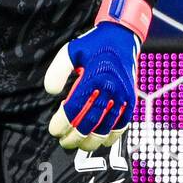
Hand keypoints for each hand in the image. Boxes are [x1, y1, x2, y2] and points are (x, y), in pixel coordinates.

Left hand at [44, 0, 150, 150]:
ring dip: (92, 140)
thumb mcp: (70, 51)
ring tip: (80, 144)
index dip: (63, 123)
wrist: (122, 37)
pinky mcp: (130, 100)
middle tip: (65, 142)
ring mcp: (123, 96)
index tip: (54, 130)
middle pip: (91, 122)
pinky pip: (123, 124)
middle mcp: (111, 89)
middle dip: (75, 136)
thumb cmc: (94, 45)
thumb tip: (51, 91)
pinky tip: (102, 141)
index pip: (75, 108)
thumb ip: (57, 71)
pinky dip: (112, 136)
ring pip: (107, 127)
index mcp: (95, 77)